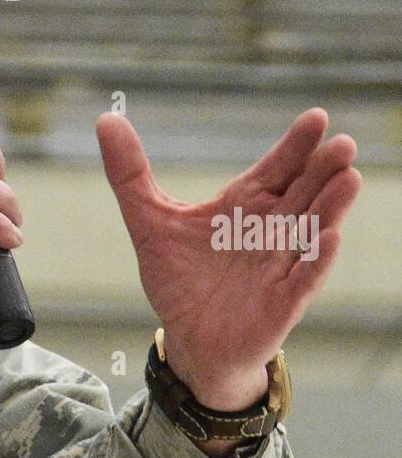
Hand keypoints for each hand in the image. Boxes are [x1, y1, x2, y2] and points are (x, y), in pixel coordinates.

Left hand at [95, 108, 360, 408]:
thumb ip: (129, 172)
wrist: (189, 341)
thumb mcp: (148, 221)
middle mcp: (270, 231)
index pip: (276, 168)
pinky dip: (317, 259)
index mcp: (243, 206)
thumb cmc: (179, 279)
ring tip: (349, 177)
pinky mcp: (281, 303)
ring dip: (331, 206)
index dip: (295, 145)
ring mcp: (280, 266)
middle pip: (302, 192)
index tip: (317, 117)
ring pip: (311, 230)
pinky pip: (304, 278)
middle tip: (344, 143)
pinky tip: (330, 237)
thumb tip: (107, 118)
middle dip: (323, 168)